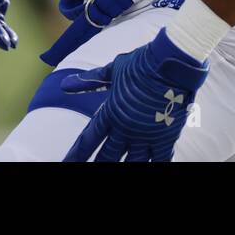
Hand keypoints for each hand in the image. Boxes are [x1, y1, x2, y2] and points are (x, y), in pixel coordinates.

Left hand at [61, 28, 208, 160]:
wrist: (170, 64)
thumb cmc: (141, 63)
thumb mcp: (112, 70)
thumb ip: (88, 82)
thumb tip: (64, 85)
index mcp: (110, 113)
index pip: (88, 139)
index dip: (76, 154)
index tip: (66, 163)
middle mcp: (125, 128)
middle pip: (108, 156)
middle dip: (100, 163)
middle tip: (94, 167)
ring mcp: (145, 135)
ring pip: (132, 162)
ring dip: (124, 166)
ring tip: (117, 171)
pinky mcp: (165, 137)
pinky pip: (159, 159)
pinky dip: (154, 164)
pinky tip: (149, 166)